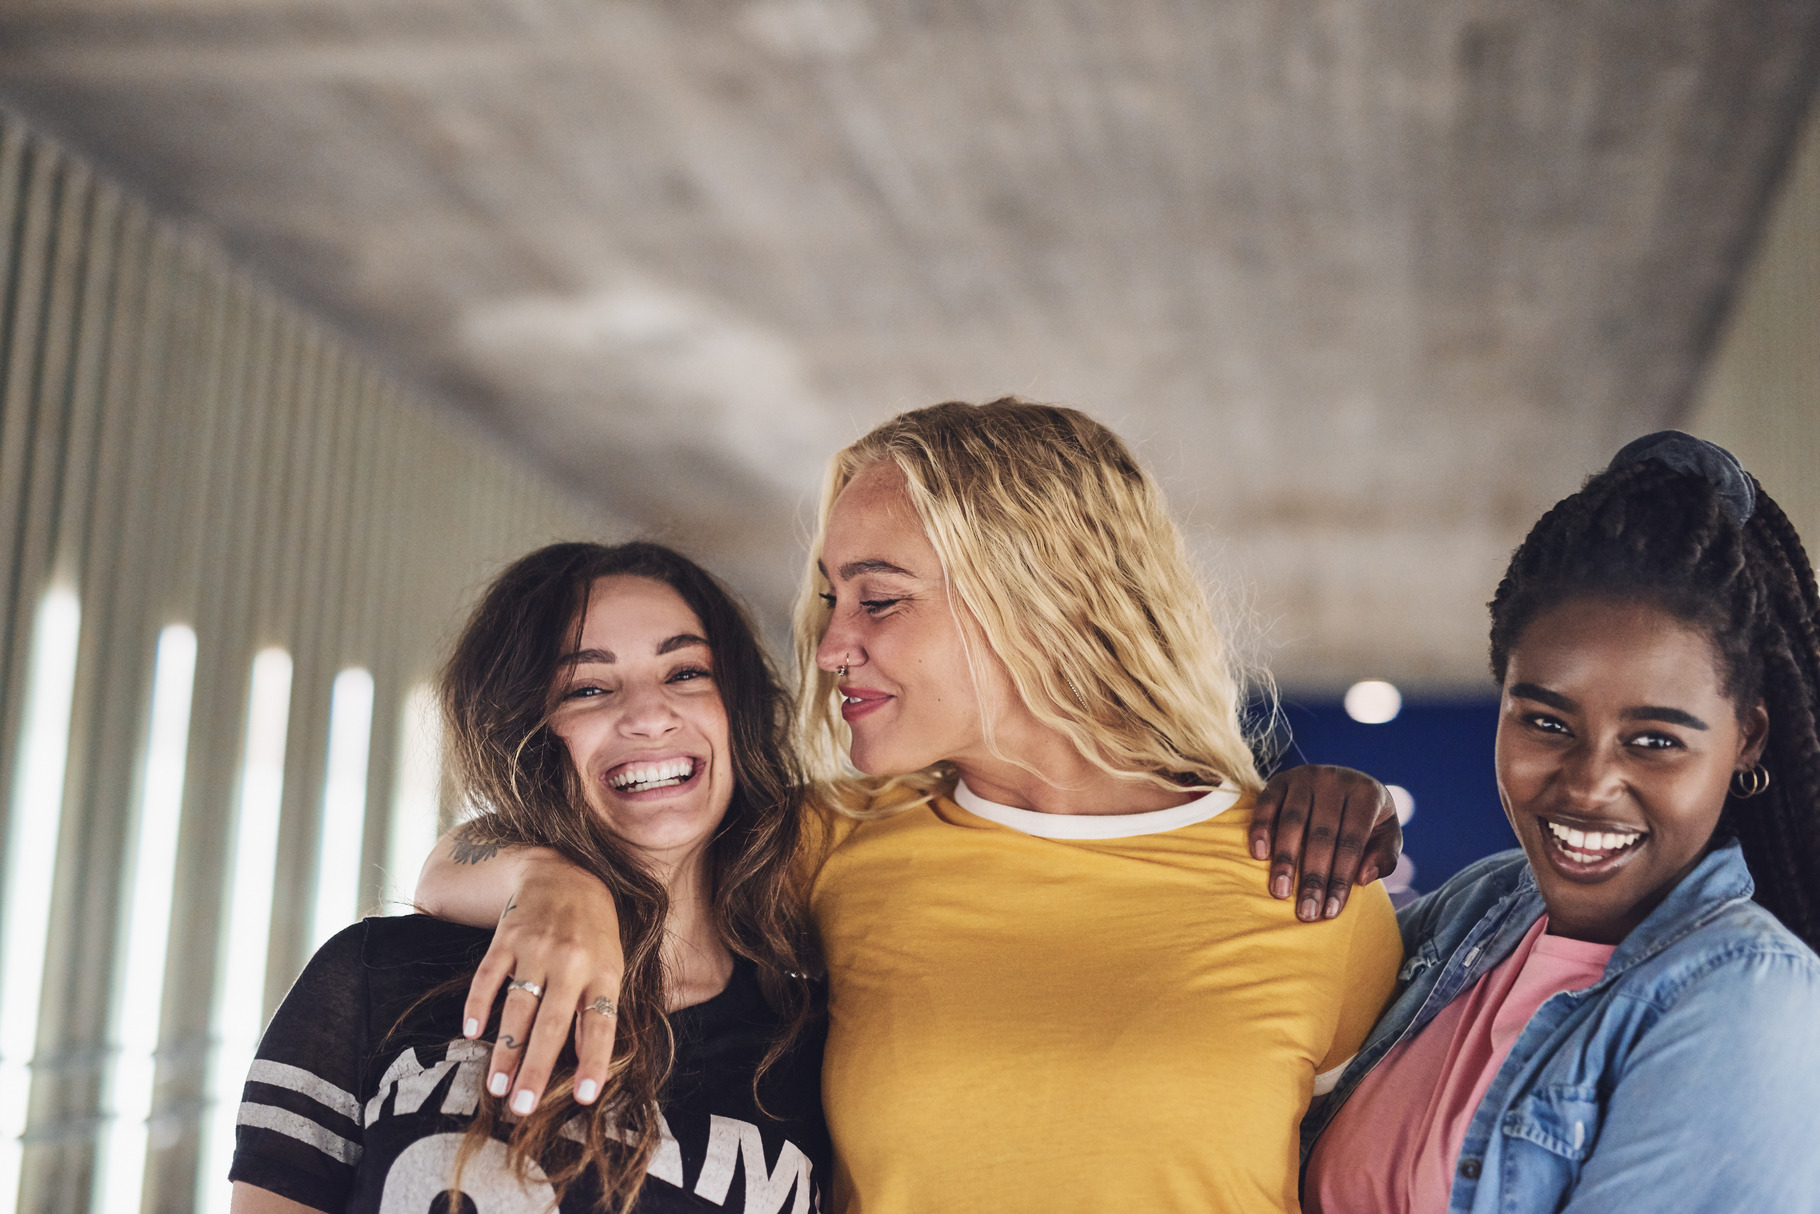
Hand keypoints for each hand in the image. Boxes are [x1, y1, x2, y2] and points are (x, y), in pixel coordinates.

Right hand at [463, 853, 623, 1114]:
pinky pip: (488, 977)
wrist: (563, 873)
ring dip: (505, 1051)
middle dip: (535, 1069)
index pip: (601, 1024)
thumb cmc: (593, 930)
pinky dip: (478, 1005)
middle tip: (522, 1108)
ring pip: (517, 1008)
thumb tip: (586, 1060)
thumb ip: (599, 1006)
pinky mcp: (506, 937)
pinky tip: (470, 1032)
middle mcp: (571, 961)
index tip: (586, 1097)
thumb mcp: (611, 963)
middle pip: (552, 1024)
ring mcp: (536, 948)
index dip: (594, 1061)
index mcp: (604, 971)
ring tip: (496, 1087)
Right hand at [1249, 764, 1401, 920]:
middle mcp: (1335, 780)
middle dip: (1313, 877)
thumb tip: (1363, 877)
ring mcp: (1305, 776)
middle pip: (1322, 835)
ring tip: (1280, 892)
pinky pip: (1266, 804)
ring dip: (1285, 859)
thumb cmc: (1368, 820)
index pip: (1352, 842)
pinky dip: (1260, 829)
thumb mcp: (1387, 835)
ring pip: (1292, 821)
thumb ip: (1384, 857)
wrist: (1346, 783)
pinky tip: (1260, 856)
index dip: (1341, 879)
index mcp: (1367, 794)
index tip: (1331, 912)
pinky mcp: (1280, 779)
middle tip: (1306, 912)